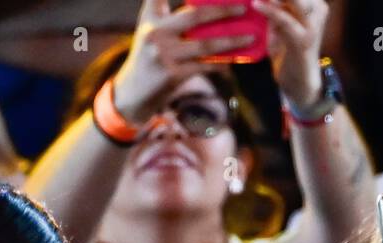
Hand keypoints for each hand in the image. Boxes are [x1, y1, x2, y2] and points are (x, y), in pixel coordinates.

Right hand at [112, 1, 253, 123]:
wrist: (132, 93)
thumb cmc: (148, 57)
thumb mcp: (149, 30)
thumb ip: (163, 11)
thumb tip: (205, 9)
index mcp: (151, 19)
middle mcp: (155, 33)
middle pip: (194, 16)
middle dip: (222, 11)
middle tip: (243, 8)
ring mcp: (164, 55)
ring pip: (205, 45)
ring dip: (230, 41)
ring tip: (250, 37)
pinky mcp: (172, 75)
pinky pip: (204, 67)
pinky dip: (220, 63)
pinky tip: (233, 61)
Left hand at [254, 0, 327, 105]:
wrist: (299, 80)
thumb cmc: (287, 49)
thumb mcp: (279, 21)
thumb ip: (274, 6)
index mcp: (313, 2)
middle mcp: (318, 9)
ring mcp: (313, 24)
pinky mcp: (304, 40)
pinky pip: (284, 19)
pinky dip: (269, 11)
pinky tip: (256, 5)